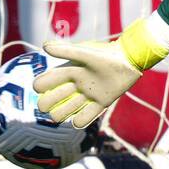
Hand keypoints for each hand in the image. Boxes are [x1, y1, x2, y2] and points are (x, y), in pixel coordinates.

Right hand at [32, 18, 168, 127]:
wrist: (129, 59)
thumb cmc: (106, 54)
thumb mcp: (84, 53)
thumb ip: (66, 51)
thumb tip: (44, 46)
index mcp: (69, 71)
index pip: (46, 82)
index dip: (40, 86)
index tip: (40, 87)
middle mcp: (76, 84)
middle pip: (52, 99)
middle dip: (47, 104)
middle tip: (48, 106)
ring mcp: (88, 94)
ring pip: (66, 110)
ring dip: (60, 114)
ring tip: (62, 113)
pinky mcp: (102, 102)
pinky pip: (86, 118)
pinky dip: (79, 121)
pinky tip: (77, 120)